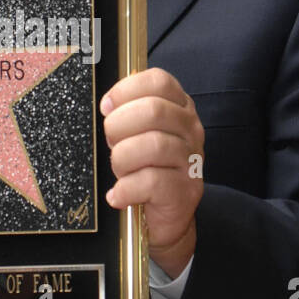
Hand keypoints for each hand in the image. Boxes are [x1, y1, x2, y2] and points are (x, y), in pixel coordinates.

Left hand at [100, 67, 203, 278]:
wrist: (168, 217)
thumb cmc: (147, 168)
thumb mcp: (142, 133)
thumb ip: (130, 111)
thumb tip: (107, 103)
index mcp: (180, 108)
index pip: (158, 81)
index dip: (126, 90)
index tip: (107, 108)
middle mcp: (191, 129)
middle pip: (153, 111)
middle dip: (119, 126)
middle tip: (111, 143)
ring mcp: (191, 160)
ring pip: (153, 145)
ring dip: (122, 159)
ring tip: (119, 170)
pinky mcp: (185, 190)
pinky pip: (150, 181)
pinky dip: (125, 189)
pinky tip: (118, 195)